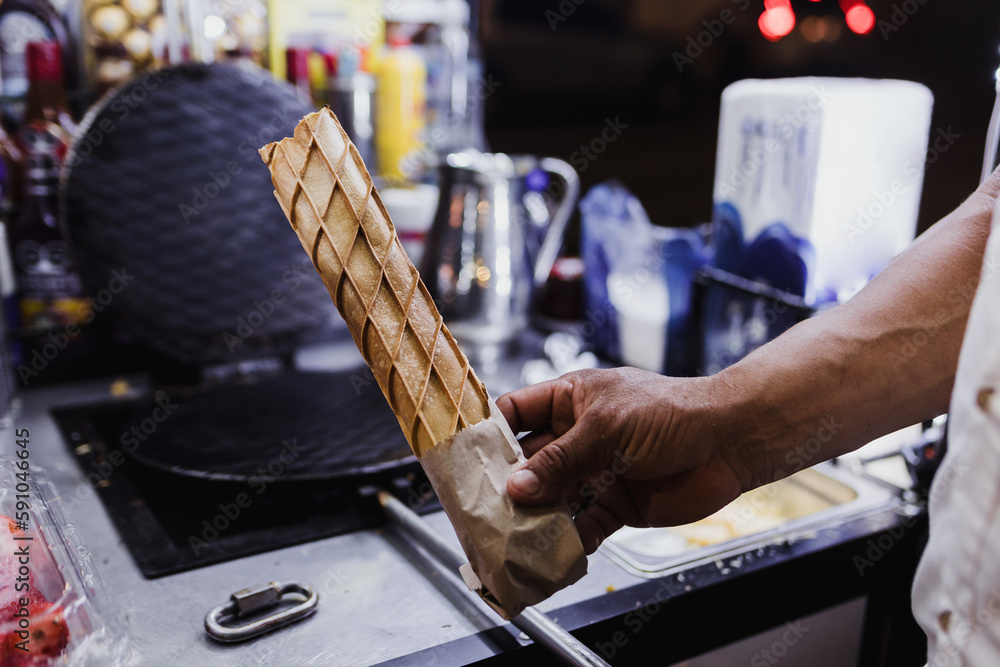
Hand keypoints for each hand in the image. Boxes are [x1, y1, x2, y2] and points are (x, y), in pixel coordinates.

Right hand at [498, 368, 747, 554]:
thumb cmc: (673, 413)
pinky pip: (583, 525)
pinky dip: (569, 541)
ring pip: (553, 498)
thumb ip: (560, 459)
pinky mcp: (615, 503)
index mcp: (571, 400)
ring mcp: (596, 471)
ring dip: (535, 517)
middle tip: (483, 508)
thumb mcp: (606, 427)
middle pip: (529, 462)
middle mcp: (578, 435)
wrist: (728, 443)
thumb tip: (517, 486)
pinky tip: (554, 553)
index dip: (491, 432)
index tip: (466, 456)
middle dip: (508, 485)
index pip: (517, 412)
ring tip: (512, 537)